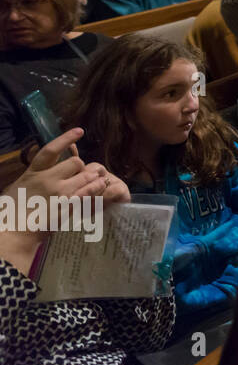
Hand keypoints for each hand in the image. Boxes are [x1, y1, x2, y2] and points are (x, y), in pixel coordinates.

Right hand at [0, 129, 119, 271]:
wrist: (12, 233)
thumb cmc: (9, 212)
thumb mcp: (17, 188)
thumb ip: (32, 178)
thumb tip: (40, 173)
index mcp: (33, 173)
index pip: (51, 150)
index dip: (66, 138)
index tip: (80, 131)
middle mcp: (48, 179)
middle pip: (76, 163)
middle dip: (82, 167)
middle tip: (84, 174)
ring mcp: (59, 192)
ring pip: (87, 176)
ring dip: (94, 177)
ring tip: (99, 180)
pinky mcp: (68, 206)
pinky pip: (89, 192)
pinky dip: (97, 189)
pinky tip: (101, 187)